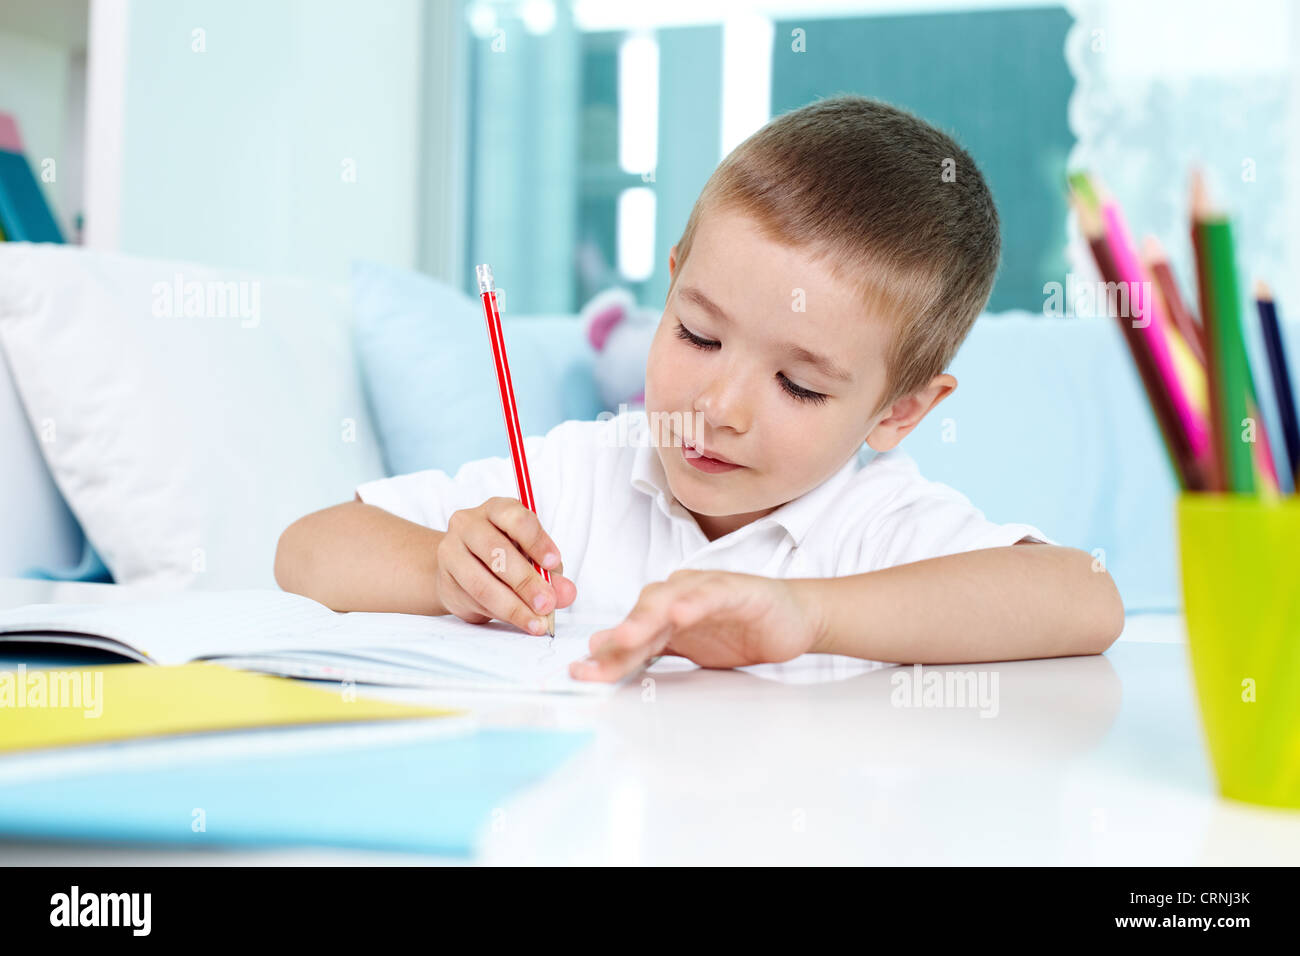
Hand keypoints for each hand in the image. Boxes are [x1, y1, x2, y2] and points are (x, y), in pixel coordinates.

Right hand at [435, 497, 576, 632]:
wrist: (461, 569)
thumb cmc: (506, 556)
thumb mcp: (534, 558)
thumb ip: (551, 574)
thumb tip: (566, 593)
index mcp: (497, 510)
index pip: (515, 518)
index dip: (536, 541)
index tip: (553, 563)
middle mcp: (469, 524)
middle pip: (496, 550)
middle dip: (525, 581)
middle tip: (547, 603)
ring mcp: (451, 550)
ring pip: (481, 582)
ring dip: (513, 607)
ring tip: (536, 622)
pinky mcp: (445, 580)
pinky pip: (473, 601)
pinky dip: (500, 615)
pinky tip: (518, 621)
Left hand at [570, 569, 821, 681]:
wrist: (793, 619)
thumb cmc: (741, 630)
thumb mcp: (690, 650)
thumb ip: (650, 652)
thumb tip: (603, 659)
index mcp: (665, 611)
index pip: (630, 633)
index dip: (606, 654)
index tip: (581, 674)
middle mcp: (679, 595)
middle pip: (641, 613)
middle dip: (618, 636)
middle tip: (595, 656)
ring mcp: (706, 589)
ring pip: (668, 599)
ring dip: (646, 617)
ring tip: (627, 636)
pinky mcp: (736, 590)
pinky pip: (711, 594)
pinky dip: (694, 602)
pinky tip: (681, 614)